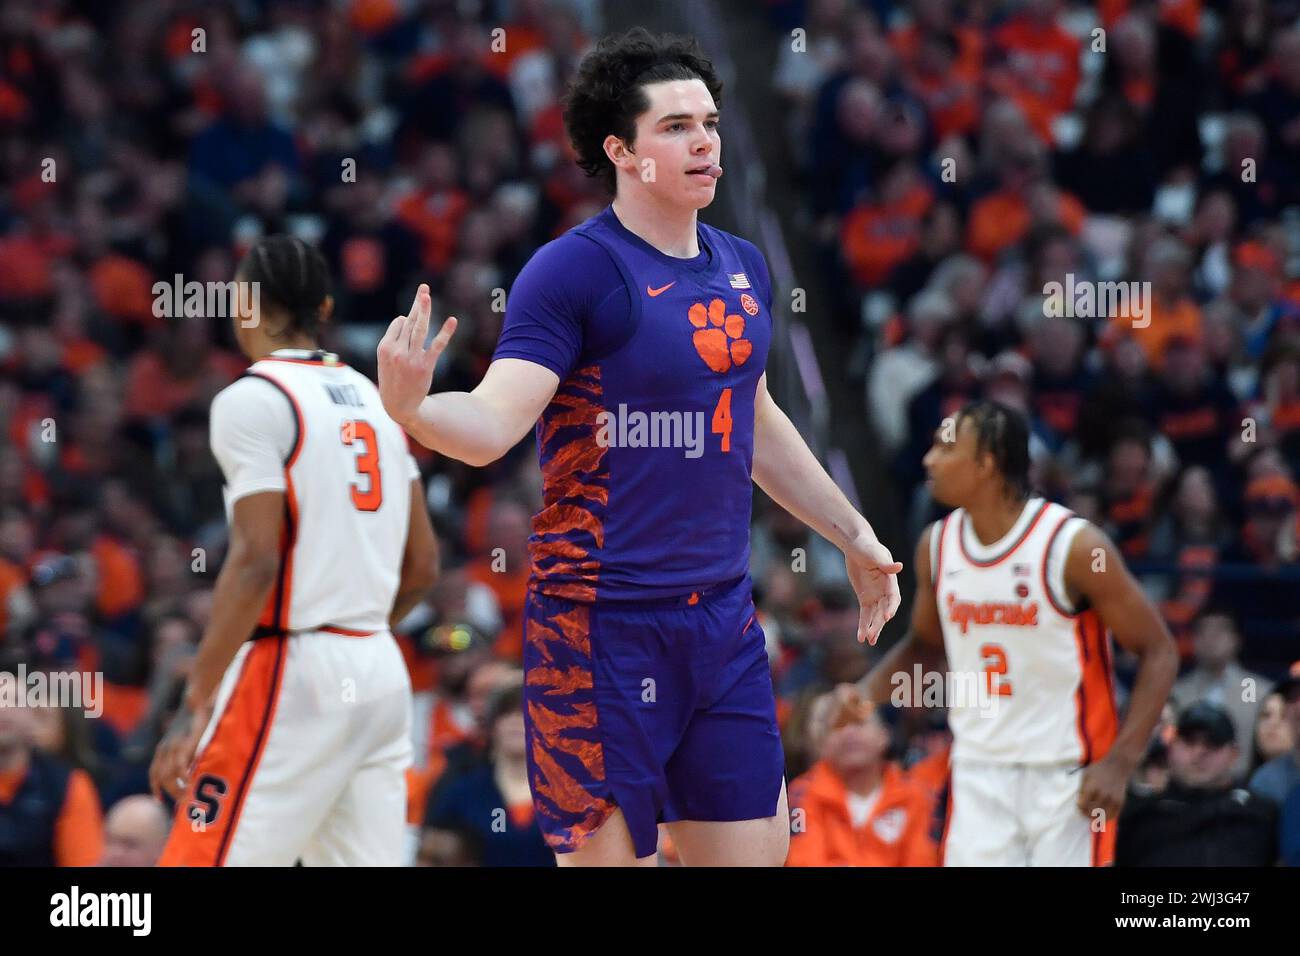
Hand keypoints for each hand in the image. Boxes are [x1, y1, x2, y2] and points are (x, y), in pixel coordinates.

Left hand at [148, 696, 210, 801]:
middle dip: (170, 792)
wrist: (198, 699)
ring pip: (169, 776)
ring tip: (188, 798)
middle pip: (161, 778)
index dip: (155, 787)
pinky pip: (180, 767)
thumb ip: (187, 749)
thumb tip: (192, 765)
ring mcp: (173, 746)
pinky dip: (184, 778)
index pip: (154, 772)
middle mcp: (165, 748)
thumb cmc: (197, 715)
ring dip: (177, 789)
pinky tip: (190, 784)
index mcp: (164, 747)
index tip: (159, 800)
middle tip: (182, 803)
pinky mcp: (184, 744)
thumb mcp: (187, 734)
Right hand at [377, 283, 457, 428]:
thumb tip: (406, 318)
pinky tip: (453, 321)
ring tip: (428, 295)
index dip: (406, 321)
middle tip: (424, 288)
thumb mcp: (385, 359)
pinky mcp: (426, 365)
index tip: (410, 326)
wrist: (399, 406)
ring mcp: (411, 358)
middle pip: (409, 321)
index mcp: (384, 347)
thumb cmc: (393, 379)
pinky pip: (437, 345)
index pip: (399, 323)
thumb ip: (394, 339)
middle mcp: (397, 351)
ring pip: (420, 328)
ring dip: (425, 310)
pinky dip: (445, 332)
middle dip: (417, 304)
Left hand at [843, 532, 902, 644]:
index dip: (891, 607)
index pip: (893, 597)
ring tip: (868, 640)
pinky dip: (863, 625)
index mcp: (890, 580)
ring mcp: (875, 595)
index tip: (886, 617)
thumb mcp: (875, 553)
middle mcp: (885, 590)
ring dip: (873, 628)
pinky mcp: (865, 598)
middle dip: (879, 623)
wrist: (856, 545)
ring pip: (875, 616)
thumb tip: (899, 566)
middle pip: (884, 610)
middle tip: (873, 636)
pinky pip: (865, 614)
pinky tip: (861, 637)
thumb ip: (885, 563)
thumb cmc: (868, 547)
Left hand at [1077, 752, 1132, 824]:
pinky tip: (1103, 815)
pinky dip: (1107, 817)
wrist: (1117, 766)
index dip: (1079, 807)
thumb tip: (1080, 802)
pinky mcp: (1120, 802)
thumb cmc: (1099, 769)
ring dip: (1096, 817)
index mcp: (1092, 788)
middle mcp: (1102, 795)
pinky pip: (1113, 815)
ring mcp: (1112, 799)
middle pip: (1091, 812)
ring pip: (1102, 816)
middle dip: (1086, 813)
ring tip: (1092, 815)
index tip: (1079, 806)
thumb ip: (1082, 789)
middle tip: (1084, 812)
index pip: (1082, 805)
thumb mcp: (1085, 775)